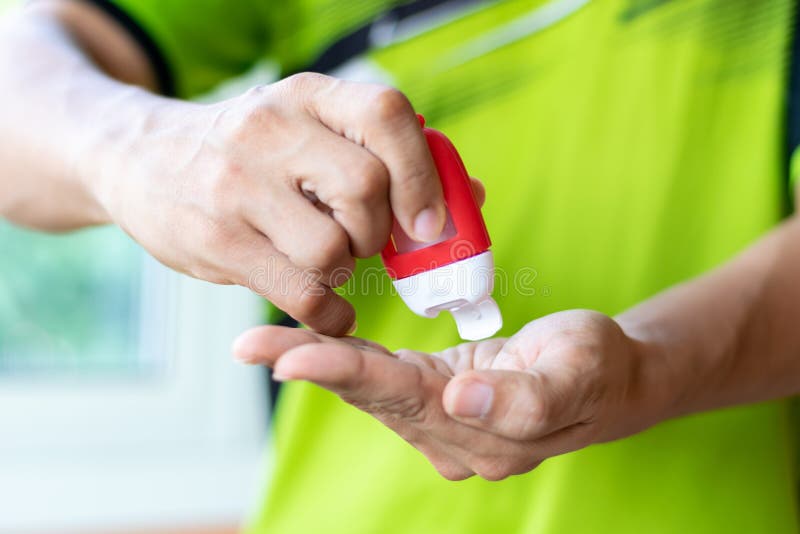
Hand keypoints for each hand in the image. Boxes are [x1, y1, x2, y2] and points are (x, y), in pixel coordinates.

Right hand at [90, 73, 455, 335]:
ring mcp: (236, 185)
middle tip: (362, 241)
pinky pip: (301, 292)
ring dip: (344, 270)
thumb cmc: (248, 153)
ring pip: (333, 249)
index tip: (427, 221)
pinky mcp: (216, 239)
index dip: (421, 172)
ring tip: (325, 262)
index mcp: (306, 95)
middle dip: (378, 233)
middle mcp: (269, 129)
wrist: (140, 159)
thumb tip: (470, 195)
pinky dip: (328, 310)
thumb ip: (384, 156)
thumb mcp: (307, 128)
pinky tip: (325, 305)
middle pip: (365, 191)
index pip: (386, 115)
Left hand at [233, 310, 671, 479]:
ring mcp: (440, 419)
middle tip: (246, 344)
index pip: (402, 398)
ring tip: (256, 341)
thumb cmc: (600, 369)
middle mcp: (449, 435)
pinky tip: (305, 342)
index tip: (292, 358)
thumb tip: (458, 399)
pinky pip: (380, 376)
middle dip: (307, 367)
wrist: (611, 380)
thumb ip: (523, 397)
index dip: (347, 374)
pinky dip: (342, 358)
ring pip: (366, 387)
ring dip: (313, 362)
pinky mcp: (436, 394)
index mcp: (481, 433)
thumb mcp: (577, 372)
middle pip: (368, 396)